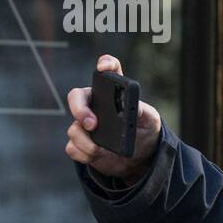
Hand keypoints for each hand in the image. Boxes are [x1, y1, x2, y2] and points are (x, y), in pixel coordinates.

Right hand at [64, 54, 161, 183]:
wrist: (140, 158)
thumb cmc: (144, 131)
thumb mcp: (150, 120)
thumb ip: (141, 110)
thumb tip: (131, 107)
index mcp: (113, 93)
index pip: (109, 70)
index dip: (106, 64)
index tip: (105, 67)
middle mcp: (95, 105)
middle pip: (76, 97)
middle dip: (79, 109)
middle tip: (92, 124)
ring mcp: (85, 125)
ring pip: (74, 129)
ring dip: (86, 142)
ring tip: (100, 149)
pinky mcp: (81, 144)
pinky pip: (72, 148)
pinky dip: (83, 154)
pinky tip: (96, 156)